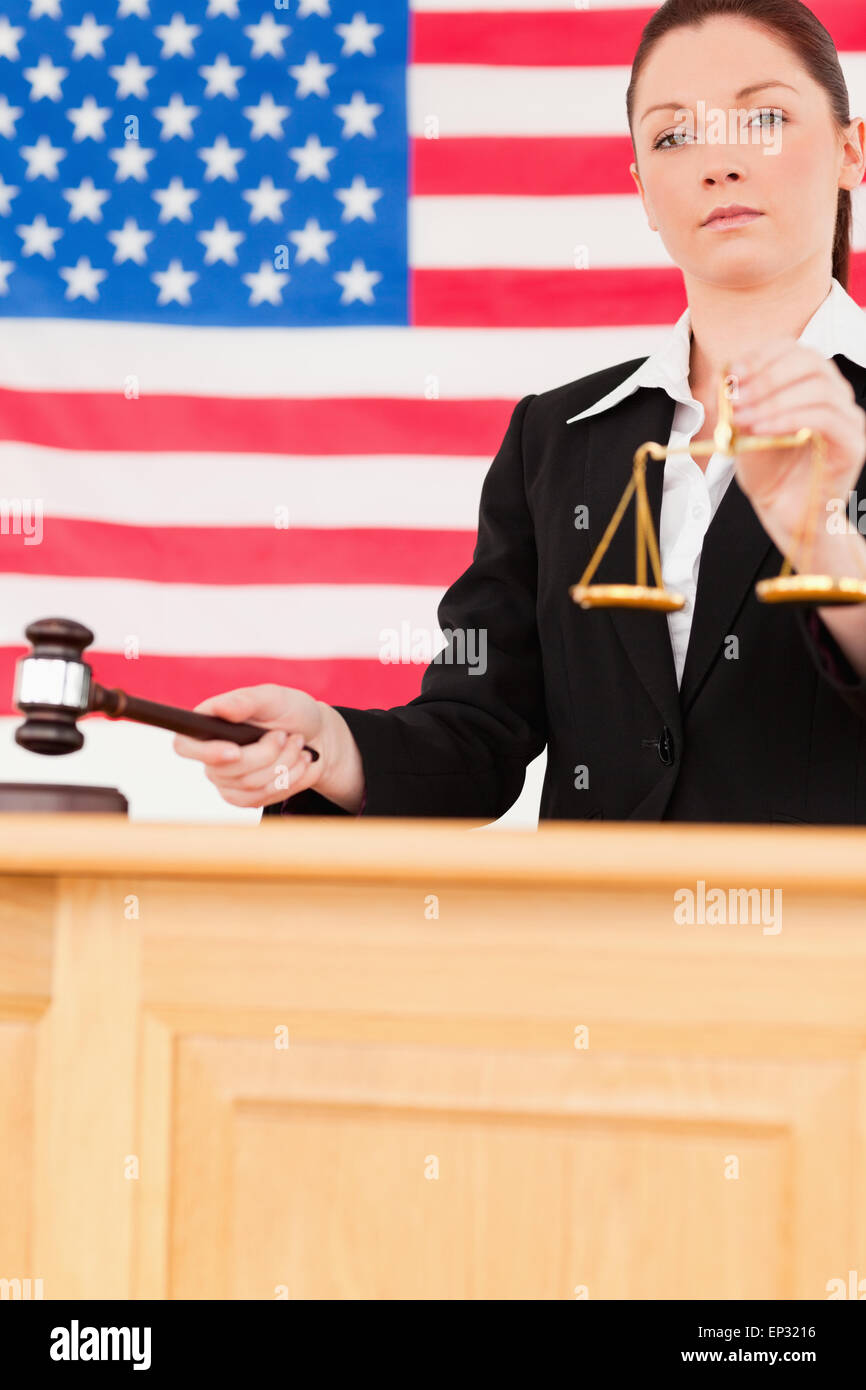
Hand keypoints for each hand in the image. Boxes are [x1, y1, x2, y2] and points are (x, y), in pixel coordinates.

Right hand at [172, 683, 327, 808]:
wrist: (315, 736)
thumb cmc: (289, 710)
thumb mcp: (272, 697)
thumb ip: (245, 701)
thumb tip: (219, 709)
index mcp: (209, 725)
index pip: (184, 746)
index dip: (206, 753)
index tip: (236, 751)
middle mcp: (211, 755)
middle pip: (229, 770)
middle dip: (268, 754)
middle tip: (286, 736)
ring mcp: (227, 780)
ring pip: (252, 786)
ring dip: (284, 765)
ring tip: (298, 745)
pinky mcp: (245, 798)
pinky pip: (264, 798)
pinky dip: (290, 780)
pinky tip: (301, 763)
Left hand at [729, 338, 865, 557]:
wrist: (784, 513)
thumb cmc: (768, 472)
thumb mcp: (742, 431)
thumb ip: (736, 404)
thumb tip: (724, 378)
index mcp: (808, 383)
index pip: (792, 350)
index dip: (760, 356)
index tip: (732, 374)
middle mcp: (834, 394)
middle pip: (809, 361)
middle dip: (766, 377)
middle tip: (735, 399)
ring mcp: (847, 417)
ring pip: (818, 388)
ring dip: (773, 400)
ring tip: (743, 419)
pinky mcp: (853, 443)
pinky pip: (825, 418)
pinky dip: (790, 419)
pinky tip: (762, 431)